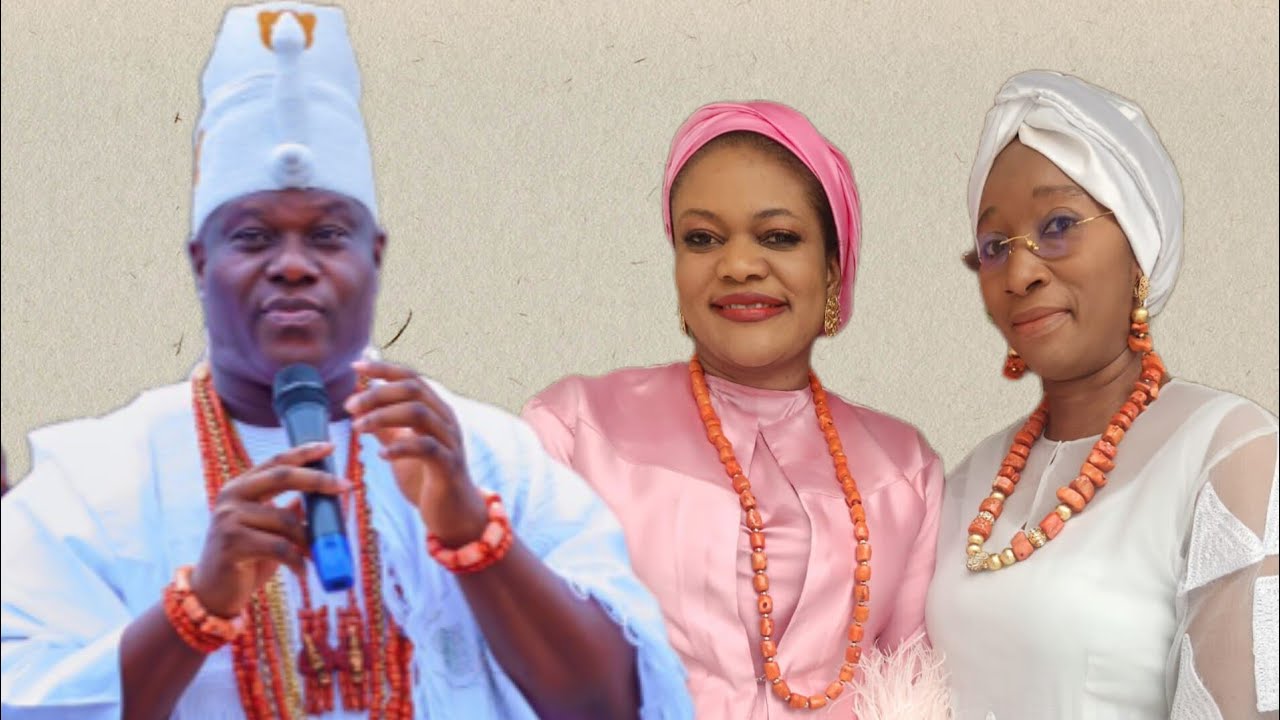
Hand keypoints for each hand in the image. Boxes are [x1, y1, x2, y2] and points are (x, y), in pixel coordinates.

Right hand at [189, 442, 347, 617]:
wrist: (213, 593)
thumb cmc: (246, 559)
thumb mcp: (270, 530)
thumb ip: (289, 510)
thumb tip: (324, 495)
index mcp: (241, 487)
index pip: (276, 462)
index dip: (304, 453)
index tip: (330, 447)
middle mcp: (231, 496)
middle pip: (282, 476)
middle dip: (317, 480)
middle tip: (346, 487)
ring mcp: (229, 519)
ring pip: (286, 520)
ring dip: (309, 539)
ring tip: (317, 554)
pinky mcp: (232, 544)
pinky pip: (279, 547)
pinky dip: (298, 560)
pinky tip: (303, 571)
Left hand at [345, 359, 487, 545]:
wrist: (453, 514)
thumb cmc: (426, 479)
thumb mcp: (401, 447)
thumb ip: (387, 425)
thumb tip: (362, 402)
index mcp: (435, 410)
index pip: (411, 377)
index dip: (384, 368)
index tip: (356, 366)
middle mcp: (446, 419)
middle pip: (414, 389)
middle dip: (377, 393)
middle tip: (350, 407)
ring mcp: (450, 441)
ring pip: (419, 413)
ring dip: (384, 416)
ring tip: (359, 428)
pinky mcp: (449, 465)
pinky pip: (426, 447)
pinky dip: (401, 447)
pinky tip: (381, 455)